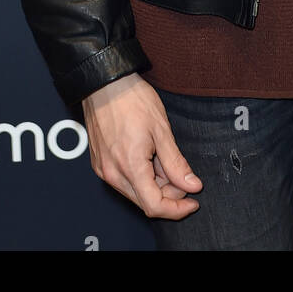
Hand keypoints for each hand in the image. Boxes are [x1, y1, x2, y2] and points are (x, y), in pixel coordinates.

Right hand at [82, 72, 202, 218]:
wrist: (105, 82)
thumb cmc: (132, 100)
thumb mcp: (162, 130)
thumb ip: (176, 163)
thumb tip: (192, 186)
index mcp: (130, 167)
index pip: (155, 206)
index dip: (177, 209)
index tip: (192, 202)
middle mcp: (113, 174)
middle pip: (145, 201)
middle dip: (168, 195)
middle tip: (183, 176)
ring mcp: (104, 169)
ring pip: (134, 192)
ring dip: (155, 185)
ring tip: (164, 159)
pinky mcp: (100, 163)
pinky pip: (123, 180)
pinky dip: (140, 177)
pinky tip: (149, 157)